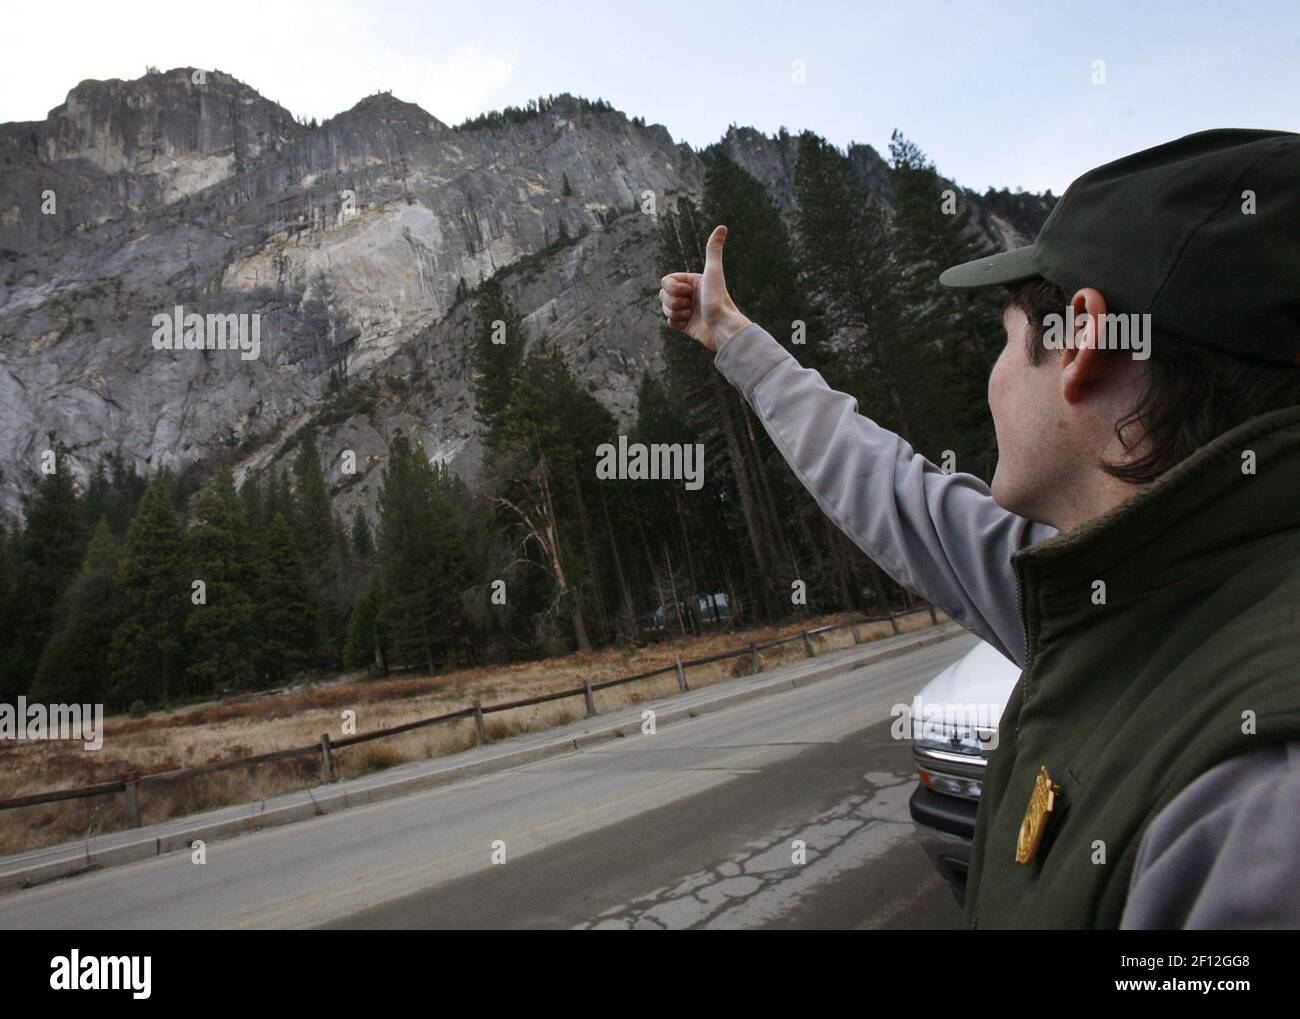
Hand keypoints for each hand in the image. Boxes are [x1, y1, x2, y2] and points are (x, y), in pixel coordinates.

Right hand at [659, 224, 751, 351]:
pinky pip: (669, 321)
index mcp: (692, 281)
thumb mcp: (713, 272)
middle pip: (663, 294)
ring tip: (692, 315)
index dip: (674, 288)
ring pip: (664, 308)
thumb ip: (713, 249)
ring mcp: (686, 309)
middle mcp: (688, 294)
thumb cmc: (719, 299)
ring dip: (675, 312)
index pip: (666, 280)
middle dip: (673, 301)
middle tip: (691, 305)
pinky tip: (689, 324)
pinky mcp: (684, 324)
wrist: (722, 328)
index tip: (689, 292)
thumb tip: (722, 226)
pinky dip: (677, 323)